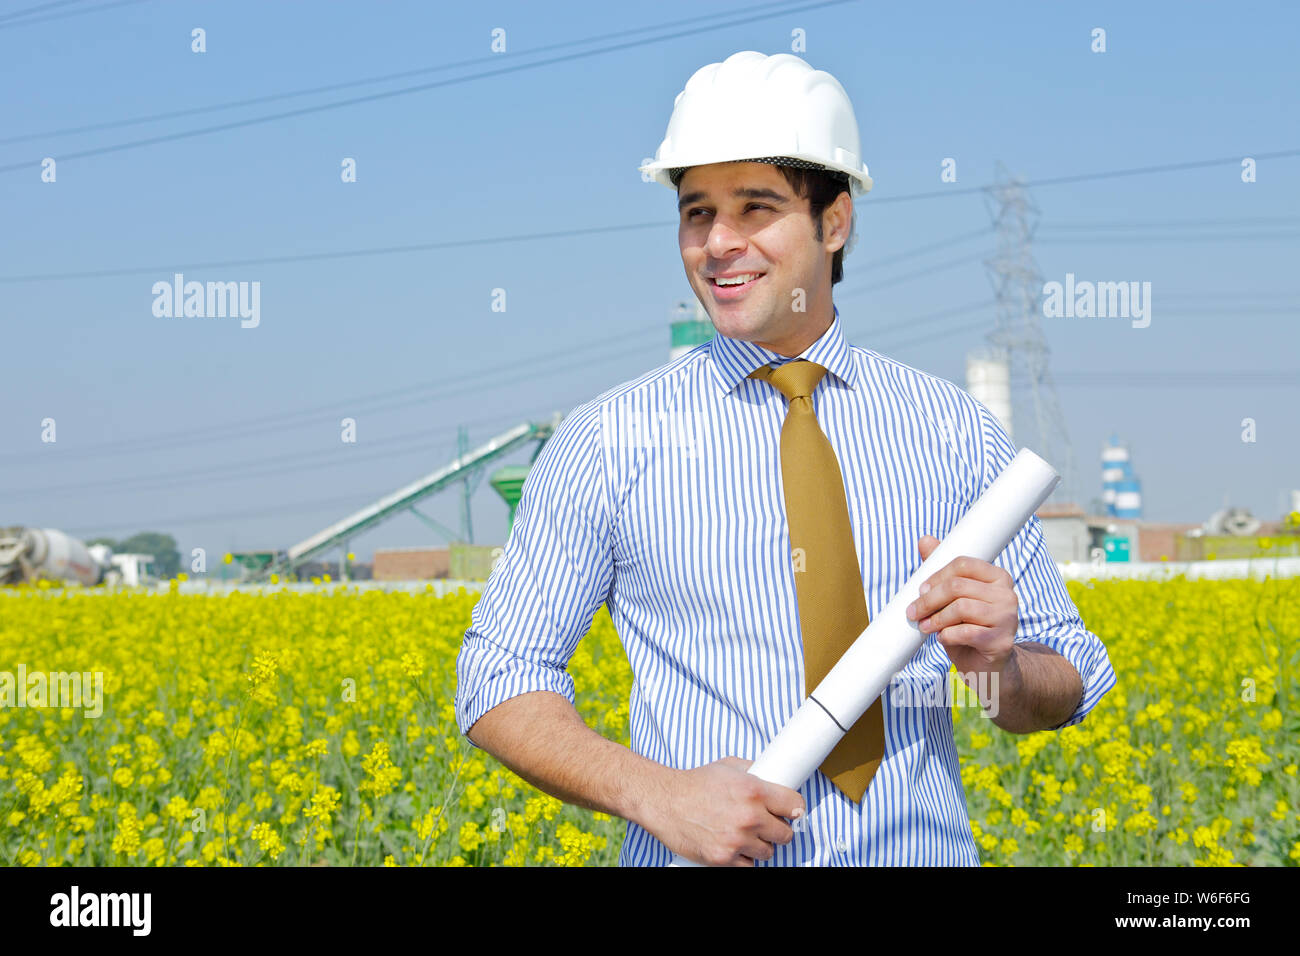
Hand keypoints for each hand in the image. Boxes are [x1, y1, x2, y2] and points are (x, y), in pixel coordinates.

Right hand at [645, 757, 804, 866]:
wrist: (664, 801)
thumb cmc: (695, 782)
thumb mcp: (728, 766)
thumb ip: (753, 771)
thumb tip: (773, 776)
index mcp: (754, 790)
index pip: (794, 805)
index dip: (794, 808)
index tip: (791, 812)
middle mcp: (749, 816)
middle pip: (785, 833)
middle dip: (777, 829)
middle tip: (765, 825)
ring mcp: (737, 840)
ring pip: (768, 852)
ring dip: (760, 845)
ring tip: (745, 835)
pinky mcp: (724, 859)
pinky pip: (749, 866)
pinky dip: (743, 859)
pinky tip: (733, 846)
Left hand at [905, 535, 1019, 680]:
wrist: (988, 667)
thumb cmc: (968, 628)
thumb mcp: (953, 598)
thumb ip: (942, 571)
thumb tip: (924, 539)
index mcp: (998, 577)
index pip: (963, 564)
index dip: (936, 575)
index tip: (920, 590)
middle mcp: (1007, 594)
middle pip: (958, 586)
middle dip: (929, 599)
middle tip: (913, 612)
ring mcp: (1008, 618)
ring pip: (961, 608)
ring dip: (936, 619)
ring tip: (925, 626)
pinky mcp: (1002, 641)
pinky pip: (966, 632)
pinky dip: (947, 635)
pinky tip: (942, 638)